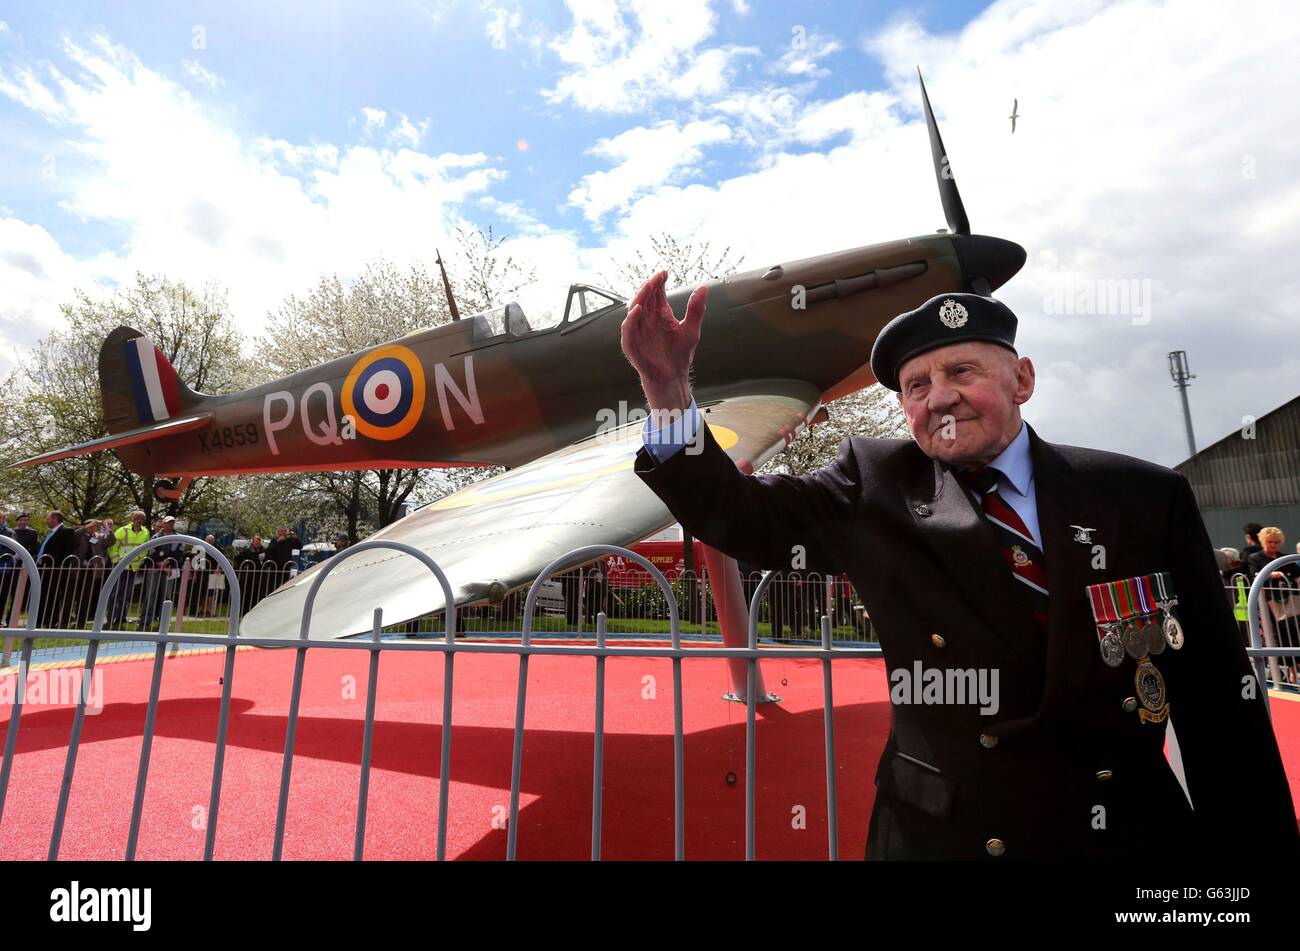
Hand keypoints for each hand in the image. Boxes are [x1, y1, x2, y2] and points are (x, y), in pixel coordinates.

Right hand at [620, 270, 706, 412]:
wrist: (673, 377)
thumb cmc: (679, 354)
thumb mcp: (692, 330)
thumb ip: (696, 310)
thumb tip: (703, 288)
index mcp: (659, 314)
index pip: (656, 293)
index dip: (659, 282)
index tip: (665, 273)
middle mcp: (647, 320)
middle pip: (644, 298)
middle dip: (650, 286)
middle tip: (658, 278)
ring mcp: (638, 332)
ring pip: (634, 310)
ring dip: (640, 298)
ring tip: (648, 287)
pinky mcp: (633, 345)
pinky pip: (628, 331)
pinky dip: (631, 320)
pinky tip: (638, 310)